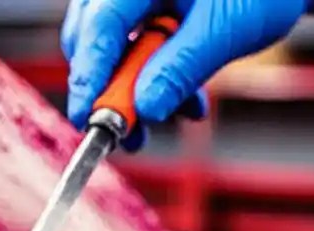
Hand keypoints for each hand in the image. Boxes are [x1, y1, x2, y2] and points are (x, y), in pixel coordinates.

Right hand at [62, 0, 311, 130]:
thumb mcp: (225, 32)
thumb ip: (181, 69)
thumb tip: (144, 109)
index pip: (101, 23)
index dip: (90, 73)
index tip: (88, 116)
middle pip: (92, 37)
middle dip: (110, 89)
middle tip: (125, 132)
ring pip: (112, 48)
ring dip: (134, 92)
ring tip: (162, 123)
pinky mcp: (148, 15)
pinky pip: (134, 50)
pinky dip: (154, 80)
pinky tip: (187, 102)